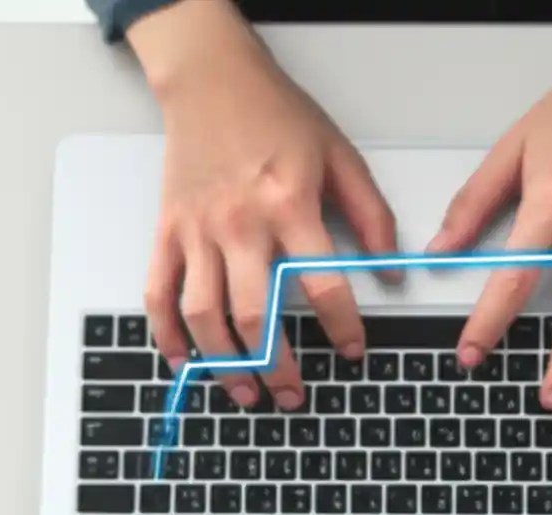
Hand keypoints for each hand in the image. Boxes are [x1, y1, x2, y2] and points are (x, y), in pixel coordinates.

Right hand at [128, 0, 397, 409]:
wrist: (212, 81)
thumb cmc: (277, 115)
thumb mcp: (340, 156)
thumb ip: (372, 214)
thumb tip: (392, 269)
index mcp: (289, 205)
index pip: (321, 284)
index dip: (342, 326)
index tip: (354, 351)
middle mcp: (240, 224)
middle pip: (254, 315)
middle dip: (277, 366)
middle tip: (294, 396)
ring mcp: (197, 231)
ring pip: (203, 316)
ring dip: (224, 364)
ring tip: (246, 393)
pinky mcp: (168, 231)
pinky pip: (159, 293)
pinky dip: (167, 335)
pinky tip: (185, 363)